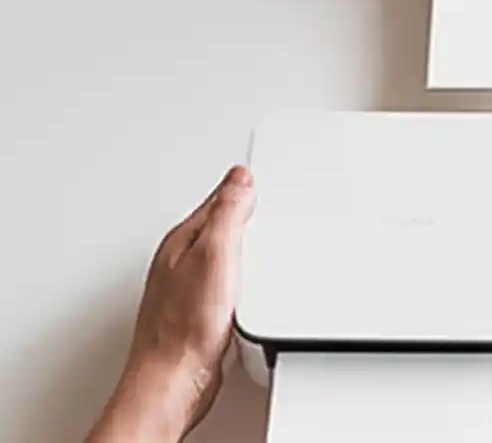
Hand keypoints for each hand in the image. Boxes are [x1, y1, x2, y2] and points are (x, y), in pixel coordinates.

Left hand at [87, 166, 255, 442]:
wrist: (176, 377)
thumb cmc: (186, 325)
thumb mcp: (215, 254)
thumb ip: (227, 213)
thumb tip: (239, 178)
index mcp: (183, 240)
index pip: (216, 199)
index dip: (240, 184)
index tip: (255, 172)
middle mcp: (182, 260)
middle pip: (217, 223)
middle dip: (239, 210)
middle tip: (257, 195)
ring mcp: (189, 286)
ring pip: (220, 252)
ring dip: (239, 242)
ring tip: (255, 229)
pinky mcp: (201, 310)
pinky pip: (223, 279)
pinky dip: (238, 272)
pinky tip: (247, 279)